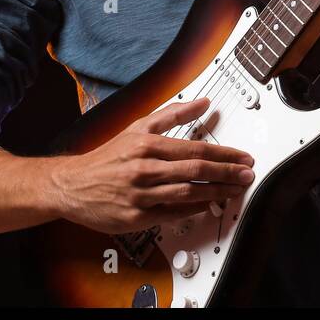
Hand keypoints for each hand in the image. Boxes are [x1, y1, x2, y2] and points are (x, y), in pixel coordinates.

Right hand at [52, 97, 255, 233]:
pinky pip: (172, 214)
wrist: (72, 184)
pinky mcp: (136, 217)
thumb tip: (203, 102)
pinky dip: (193, 210)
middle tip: (246, 175)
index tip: (242, 158)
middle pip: (196, 170)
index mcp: (147, 145)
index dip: (225, 154)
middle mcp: (145, 168)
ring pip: (188, 194)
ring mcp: (141, 194)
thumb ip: (173, 114)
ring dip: (216, 193)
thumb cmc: (108, 157)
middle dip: (227, 173)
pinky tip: (208, 206)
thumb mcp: (138, 127)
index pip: (196, 148)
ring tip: (234, 191)